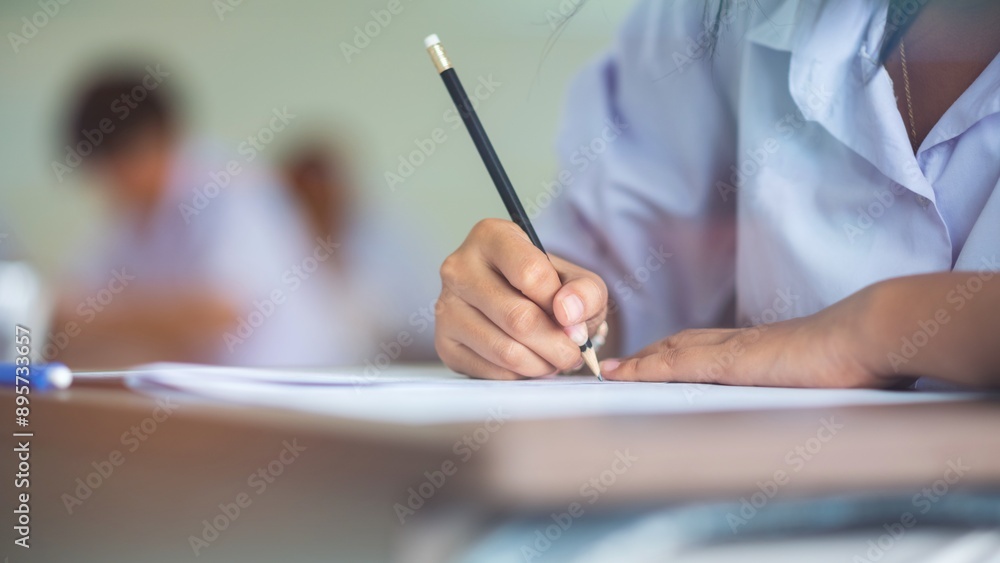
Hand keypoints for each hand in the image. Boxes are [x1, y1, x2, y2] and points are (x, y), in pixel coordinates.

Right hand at [435, 219, 607, 378]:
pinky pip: (491, 371)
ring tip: (554, 359)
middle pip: (518, 318)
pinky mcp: (444, 343)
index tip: (575, 322)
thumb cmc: (545, 286)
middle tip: (573, 353)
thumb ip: (585, 291)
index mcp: (491, 237)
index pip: (531, 274)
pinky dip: (520, 375)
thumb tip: (568, 313)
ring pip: (505, 350)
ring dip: (541, 364)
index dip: (562, 306)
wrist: (515, 302)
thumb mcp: (577, 279)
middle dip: (557, 345)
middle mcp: (460, 267)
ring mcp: (446, 306)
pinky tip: (529, 362)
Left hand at [600, 284, 908, 387]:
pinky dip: (646, 369)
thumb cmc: (862, 357)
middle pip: (682, 345)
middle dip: (650, 356)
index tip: (656, 361)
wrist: (871, 334)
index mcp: (764, 349)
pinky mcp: (731, 362)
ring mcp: (734, 351)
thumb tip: (818, 395)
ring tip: (611, 371)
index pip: (709, 348)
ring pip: (673, 352)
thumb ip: (812, 384)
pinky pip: (676, 364)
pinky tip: (624, 374)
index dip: (679, 353)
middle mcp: (742, 344)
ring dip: (640, 361)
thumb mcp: (829, 376)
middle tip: (618, 365)